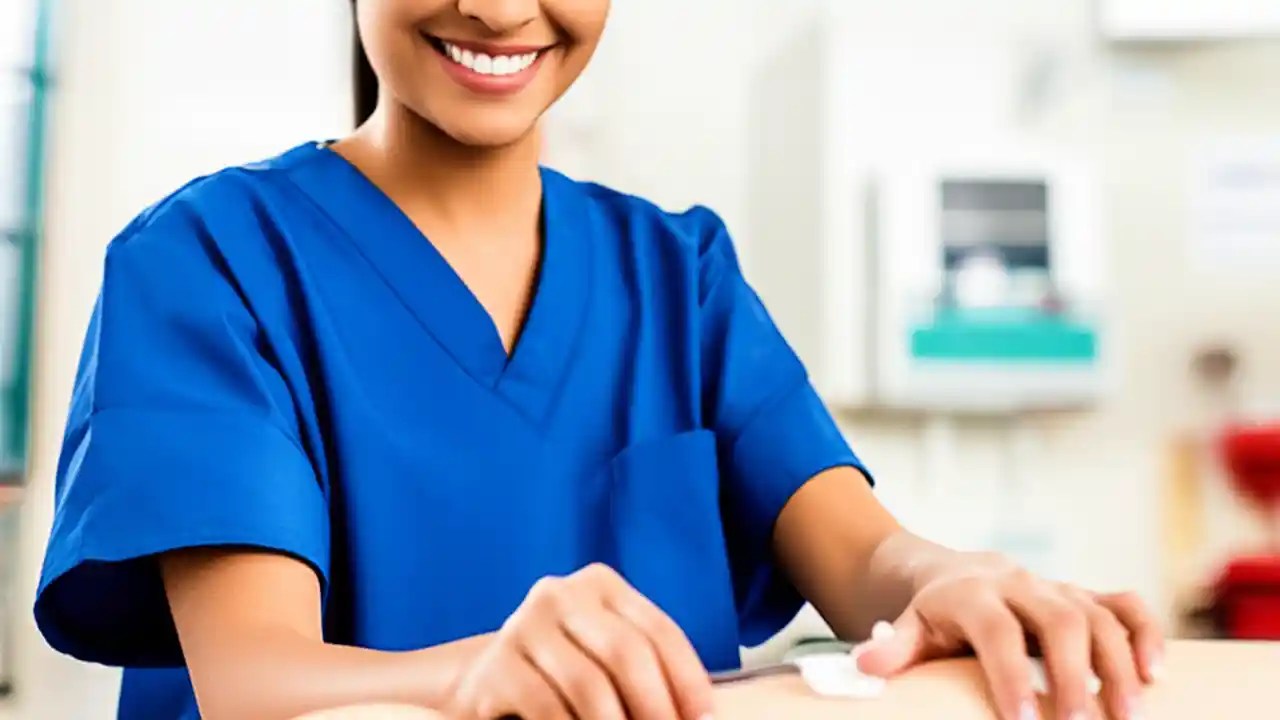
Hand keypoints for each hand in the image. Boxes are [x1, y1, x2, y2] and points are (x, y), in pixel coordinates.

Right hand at [446, 564, 713, 719]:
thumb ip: (649, 674)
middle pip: (626, 652)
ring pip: (588, 685)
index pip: (659, 631)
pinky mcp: (495, 669)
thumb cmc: (566, 677)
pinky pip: (548, 709)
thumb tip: (697, 717)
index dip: (689, 681)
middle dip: (656, 707)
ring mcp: (521, 627)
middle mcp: (559, 594)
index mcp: (600, 585)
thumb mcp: (609, 661)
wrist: (490, 687)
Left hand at [855, 551, 1163, 719]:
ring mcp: (1055, 588)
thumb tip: (865, 663)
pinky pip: (1122, 603)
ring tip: (1129, 713)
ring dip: (1119, 662)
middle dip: (1075, 673)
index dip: (1011, 674)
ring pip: (1097, 613)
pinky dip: (1144, 632)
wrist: (956, 574)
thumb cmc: (935, 616)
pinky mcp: (1083, 595)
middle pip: (1058, 619)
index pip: (996, 630)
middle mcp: (1019, 585)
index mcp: (972, 593)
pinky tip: (1157, 673)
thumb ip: (893, 646)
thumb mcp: (909, 627)